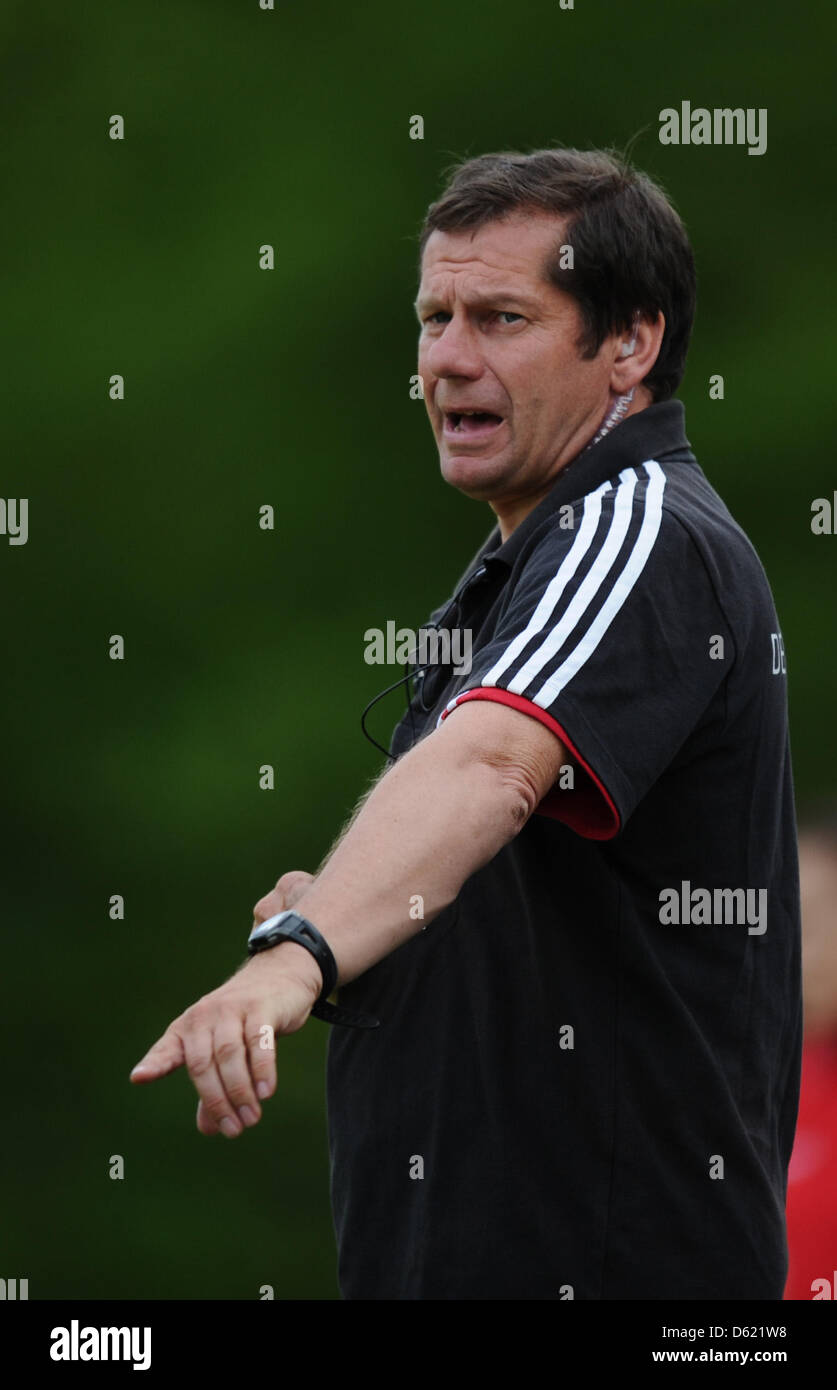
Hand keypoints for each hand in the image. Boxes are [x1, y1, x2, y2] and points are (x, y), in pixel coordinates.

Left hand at [130, 870, 317, 1136]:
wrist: (279, 975)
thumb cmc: (245, 1020)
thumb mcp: (224, 1050)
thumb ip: (213, 1087)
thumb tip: (209, 1130)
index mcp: (188, 1028)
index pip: (167, 1049)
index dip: (154, 1064)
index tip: (139, 1078)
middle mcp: (205, 1016)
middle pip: (202, 1064)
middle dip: (217, 1101)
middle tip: (234, 1130)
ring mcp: (232, 1010)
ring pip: (229, 1055)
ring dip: (240, 1091)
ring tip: (251, 1118)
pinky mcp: (261, 1008)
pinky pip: (259, 1042)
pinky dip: (262, 1069)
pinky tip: (266, 1092)